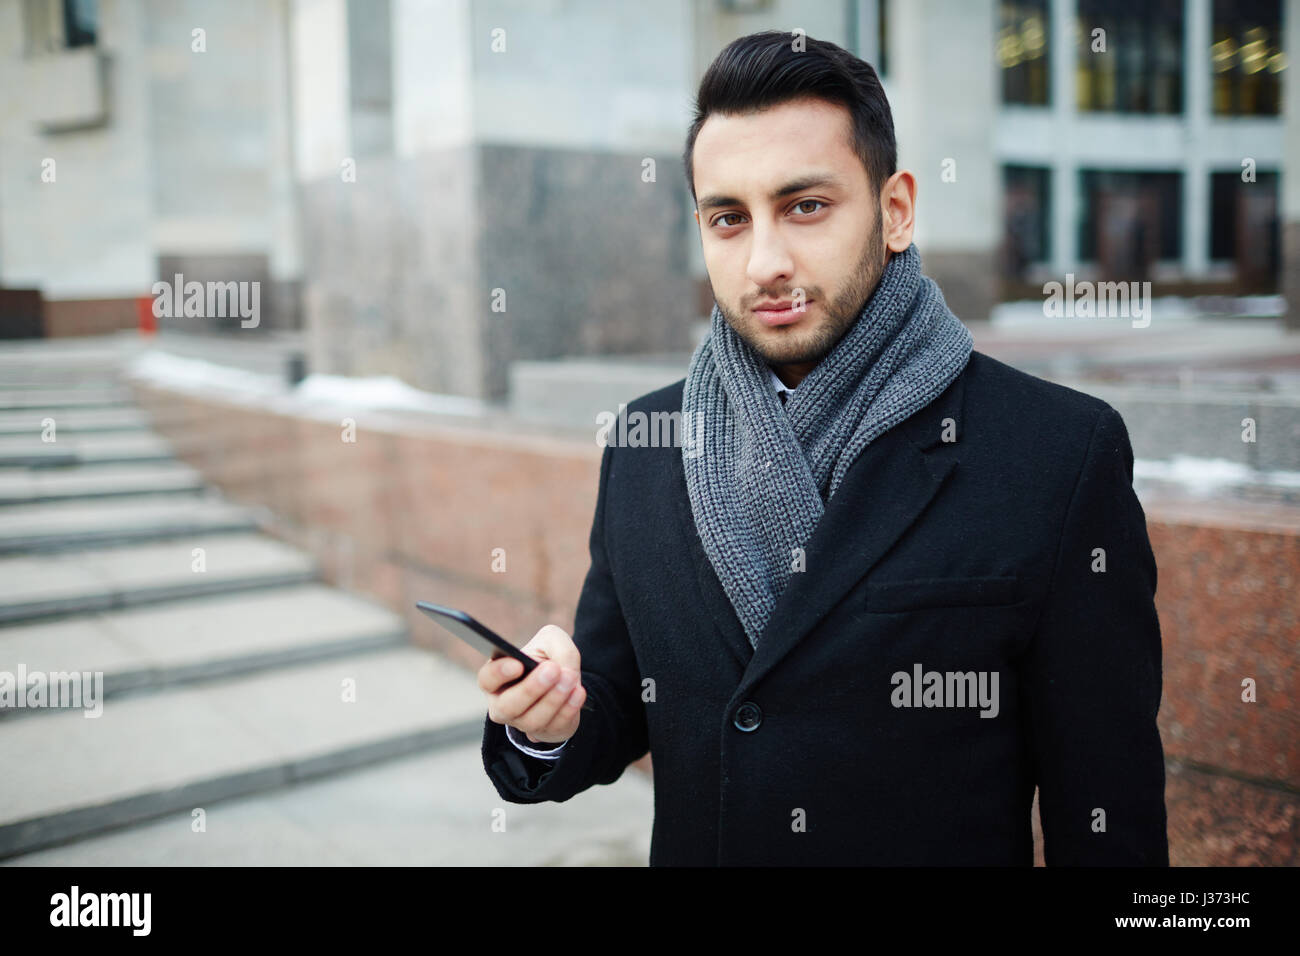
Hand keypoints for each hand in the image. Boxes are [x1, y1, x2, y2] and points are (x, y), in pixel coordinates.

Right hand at [478, 624, 585, 744]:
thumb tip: (562, 669)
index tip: (518, 663)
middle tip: (553, 669)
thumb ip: (557, 647)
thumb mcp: (552, 641)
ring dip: (553, 699)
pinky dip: (568, 709)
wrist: (565, 680)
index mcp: (496, 679)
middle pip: (508, 706)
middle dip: (531, 689)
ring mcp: (523, 722)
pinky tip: (578, 692)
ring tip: (570, 677)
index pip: (487, 679)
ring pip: (533, 720)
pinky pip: (555, 726)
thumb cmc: (548, 657)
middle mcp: (503, 705)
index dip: (498, 673)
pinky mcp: (546, 732)